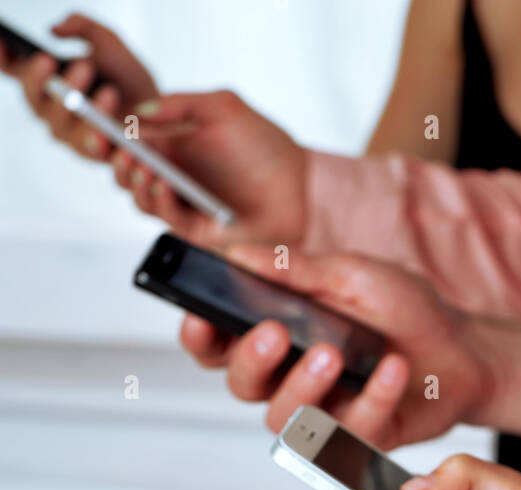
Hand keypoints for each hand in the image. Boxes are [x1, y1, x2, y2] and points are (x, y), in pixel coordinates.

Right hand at [0, 14, 156, 159]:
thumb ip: (82, 27)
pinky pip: (94, 152)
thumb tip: (55, 30)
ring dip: (82, 110)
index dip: (5, 58)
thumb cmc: (125, 75)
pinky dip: (101, 141)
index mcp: (46, 83)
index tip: (3, 42)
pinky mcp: (98, 156)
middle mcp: (52, 113)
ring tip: (107, 92)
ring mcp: (72, 137)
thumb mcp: (106, 41)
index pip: (15, 70)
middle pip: (37, 102)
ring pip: (65, 129)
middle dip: (48, 83)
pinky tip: (114, 130)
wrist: (162, 108)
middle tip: (64, 64)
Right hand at [110, 91, 307, 245]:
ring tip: (143, 167)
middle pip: (126, 172)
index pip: (129, 140)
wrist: (299, 189)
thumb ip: (182, 103)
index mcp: (173, 144)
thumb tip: (140, 113)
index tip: (97, 124)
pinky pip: (166, 218)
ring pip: (140, 197)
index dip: (108, 134)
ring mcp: (182, 203)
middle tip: (118, 150)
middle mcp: (173, 175)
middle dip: (116, 160)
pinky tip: (161, 184)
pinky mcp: (195, 229)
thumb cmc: (266, 147)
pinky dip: (158, 200)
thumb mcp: (224, 108)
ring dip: (134, 181)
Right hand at [179, 247, 491, 442]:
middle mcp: (288, 378)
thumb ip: (298, 270)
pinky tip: (392, 370)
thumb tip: (238, 253)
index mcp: (275, 334)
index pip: (217, 344)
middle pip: (241, 386)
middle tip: (275, 331)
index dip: (200, 335)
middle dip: (252, 360)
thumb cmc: (404, 312)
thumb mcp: (352, 275)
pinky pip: (349, 433)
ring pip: (284, 420)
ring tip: (333, 354)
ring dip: (304, 386)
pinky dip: (372, 398)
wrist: (464, 350)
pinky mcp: (357, 440)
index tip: (203, 316)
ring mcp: (321, 413)